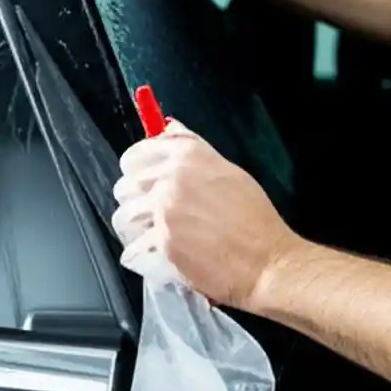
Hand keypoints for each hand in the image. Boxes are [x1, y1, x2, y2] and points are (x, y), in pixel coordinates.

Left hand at [111, 121, 303, 309]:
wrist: (267, 261)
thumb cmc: (255, 218)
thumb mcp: (228, 172)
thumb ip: (192, 150)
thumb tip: (168, 128)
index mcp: (188, 155)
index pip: (136, 155)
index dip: (136, 171)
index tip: (143, 183)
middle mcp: (172, 178)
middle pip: (124, 187)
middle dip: (135, 202)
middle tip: (154, 216)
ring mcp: (164, 212)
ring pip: (123, 219)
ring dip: (136, 230)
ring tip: (155, 238)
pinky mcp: (161, 244)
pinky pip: (132, 250)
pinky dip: (144, 257)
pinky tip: (162, 257)